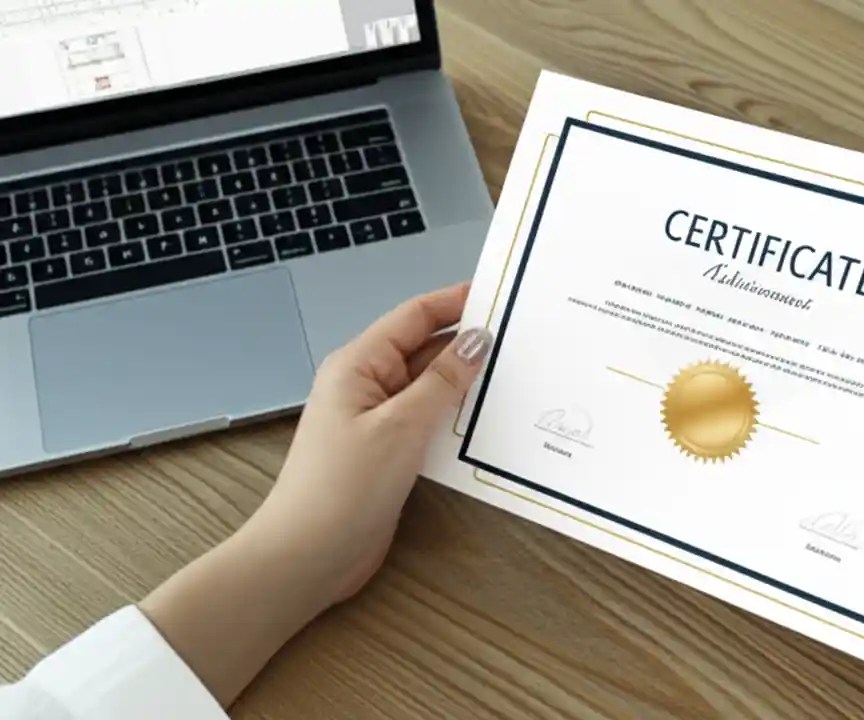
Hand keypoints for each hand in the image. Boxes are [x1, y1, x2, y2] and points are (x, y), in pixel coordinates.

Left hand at [141, 284, 491, 705]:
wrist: (307, 557)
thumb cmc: (341, 488)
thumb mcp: (400, 426)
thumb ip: (442, 381)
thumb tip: (475, 340)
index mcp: (359, 364)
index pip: (415, 316)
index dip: (457, 301)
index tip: (501, 294)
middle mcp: (367, 384)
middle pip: (425, 348)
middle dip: (469, 342)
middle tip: (522, 339)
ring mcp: (378, 419)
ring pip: (431, 386)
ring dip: (467, 382)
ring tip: (516, 376)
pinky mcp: (389, 452)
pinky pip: (429, 421)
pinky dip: (457, 417)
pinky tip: (490, 422)